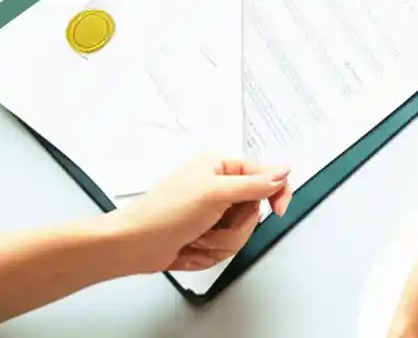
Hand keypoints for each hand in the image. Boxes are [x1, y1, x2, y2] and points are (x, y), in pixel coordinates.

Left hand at [107, 155, 292, 273]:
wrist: (134, 245)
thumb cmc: (164, 212)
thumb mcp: (215, 193)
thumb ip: (255, 184)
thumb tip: (283, 172)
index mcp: (222, 166)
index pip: (267, 176)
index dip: (277, 193)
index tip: (279, 210)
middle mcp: (220, 187)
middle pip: (255, 210)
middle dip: (236, 226)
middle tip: (214, 224)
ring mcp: (214, 212)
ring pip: (243, 232)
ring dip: (221, 241)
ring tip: (198, 237)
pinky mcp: (208, 233)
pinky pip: (228, 247)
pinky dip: (210, 251)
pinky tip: (191, 245)